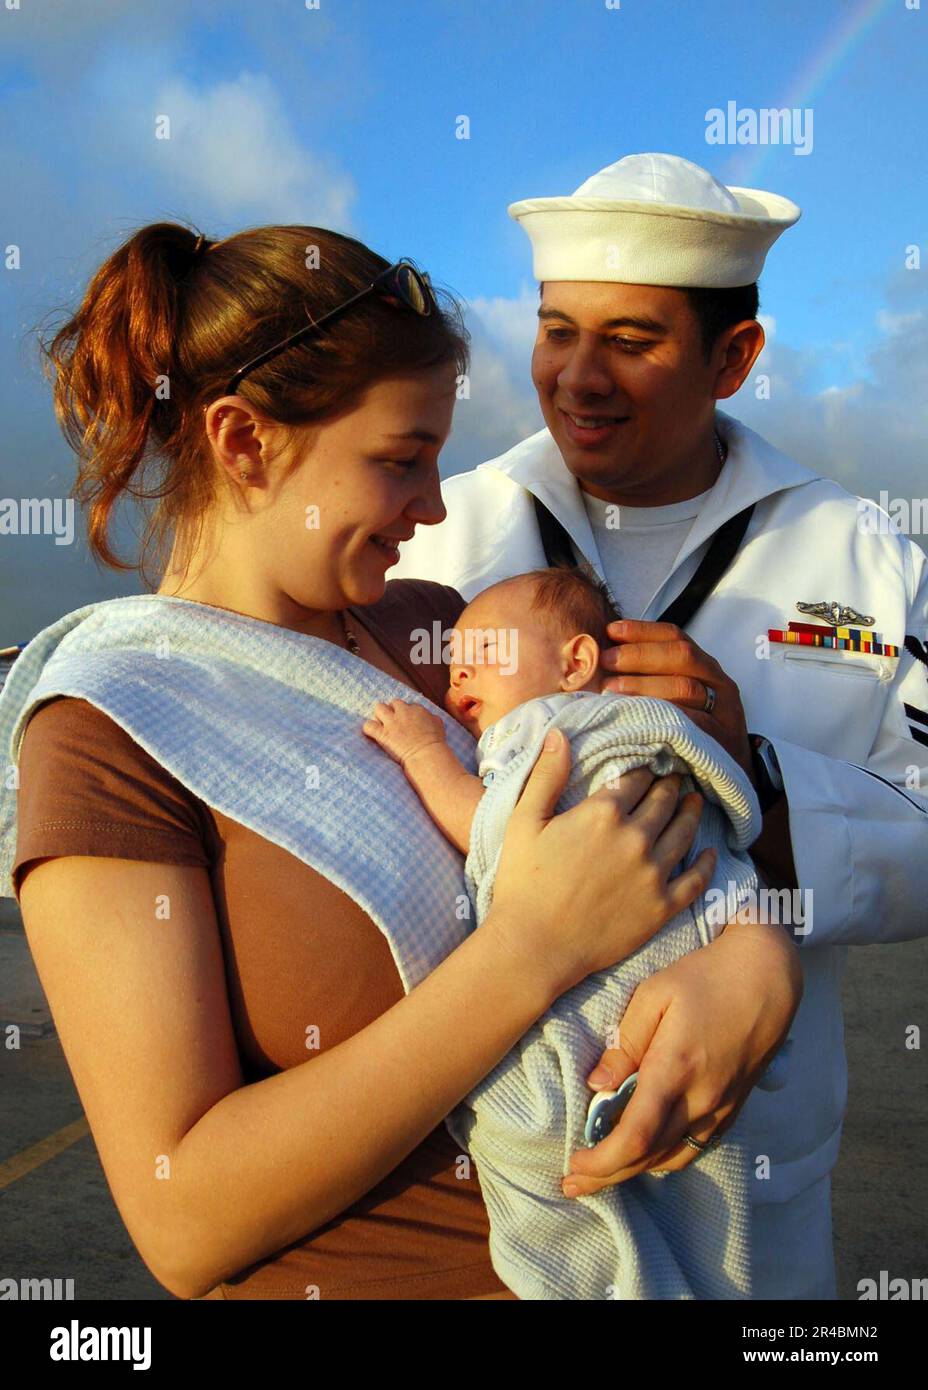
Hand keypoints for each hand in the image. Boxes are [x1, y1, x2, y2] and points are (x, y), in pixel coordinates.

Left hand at [362, 700, 447, 769]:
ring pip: (379, 708)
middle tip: (394, 723)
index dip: (405, 713)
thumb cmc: (435, 743)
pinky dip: (369, 729)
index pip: (408, 705)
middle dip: (392, 711)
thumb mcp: (439, 725)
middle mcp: (403, 712)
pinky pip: (368, 725)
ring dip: (379, 716)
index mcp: (417, 709)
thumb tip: (430, 717)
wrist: (427, 754)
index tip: (406, 722)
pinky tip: (372, 734)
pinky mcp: (382, 733)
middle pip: (393, 703)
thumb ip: (432, 718)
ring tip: (382, 725)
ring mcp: (391, 722)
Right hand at [487, 729, 717, 996]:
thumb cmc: (522, 883)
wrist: (535, 946)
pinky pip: (696, 880)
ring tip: (696, 802)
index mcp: (603, 813)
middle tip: (676, 779)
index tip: (651, 765)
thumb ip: (546, 775)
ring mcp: (653, 873)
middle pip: (663, 802)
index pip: (635, 780)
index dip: (644, 771)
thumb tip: (559, 734)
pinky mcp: (662, 906)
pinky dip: (707, 863)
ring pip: (684, 833)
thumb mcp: (523, 821)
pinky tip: (710, 853)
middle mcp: (636, 838)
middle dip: (670, 786)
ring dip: (692, 813)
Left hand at [560, 916, 802, 1195]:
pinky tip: (645, 1152)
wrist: (768, 976)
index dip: (602, 1160)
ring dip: (635, 1171)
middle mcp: (702, 1097)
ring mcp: (722, 1107)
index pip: (635, 1136)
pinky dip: (665, 1157)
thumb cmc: (706, 976)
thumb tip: (597, 1086)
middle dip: (607, 1176)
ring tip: (602, 1169)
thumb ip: (625, 1044)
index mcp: (676, 1068)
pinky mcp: (734, 1107)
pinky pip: (696, 1147)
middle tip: (573, 1182)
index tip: (573, 1163)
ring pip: (674, 1158)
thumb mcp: (654, 994)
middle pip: (650, 1157)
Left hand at [601, 619, 752, 780]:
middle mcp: (718, 682)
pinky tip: (637, 717)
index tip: (611, 631)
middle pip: (681, 655)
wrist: (730, 772)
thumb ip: (651, 677)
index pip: (675, 637)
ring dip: (644, 685)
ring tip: (611, 689)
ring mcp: (724, 709)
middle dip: (639, 654)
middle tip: (606, 660)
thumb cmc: (691, 732)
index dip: (642, 630)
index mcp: (705, 666)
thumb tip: (601, 662)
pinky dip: (664, 716)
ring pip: (686, 687)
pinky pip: (693, 722)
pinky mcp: (722, 738)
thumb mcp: (677, 698)